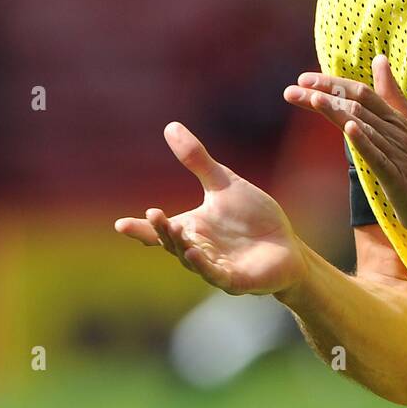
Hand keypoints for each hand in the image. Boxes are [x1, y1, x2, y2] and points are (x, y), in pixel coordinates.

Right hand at [114, 123, 308, 296]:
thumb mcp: (224, 184)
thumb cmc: (253, 216)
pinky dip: (205, 266)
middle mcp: (198, 251)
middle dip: (162, 230)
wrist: (286, 244)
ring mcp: (216, 267)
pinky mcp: (236, 280)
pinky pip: (217, 275)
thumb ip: (197, 161)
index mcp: (192, 229)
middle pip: (173, 243)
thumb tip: (170, 126)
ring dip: (182, 246)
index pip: (160, 231)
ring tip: (174, 229)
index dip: (141, 229)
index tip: (120, 224)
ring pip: (192, 260)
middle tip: (153, 214)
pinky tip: (195, 253)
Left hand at [283, 55, 406, 241]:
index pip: (361, 93)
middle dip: (325, 94)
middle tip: (295, 87)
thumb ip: (392, 94)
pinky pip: (379, 157)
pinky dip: (365, 141)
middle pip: (358, 105)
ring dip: (338, 112)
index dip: (332, 84)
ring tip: (313, 99)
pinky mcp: (398, 177)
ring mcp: (398, 153)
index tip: (303, 79)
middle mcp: (396, 130)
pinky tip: (350, 129)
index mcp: (396, 118)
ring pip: (365, 126)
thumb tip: (380, 59)